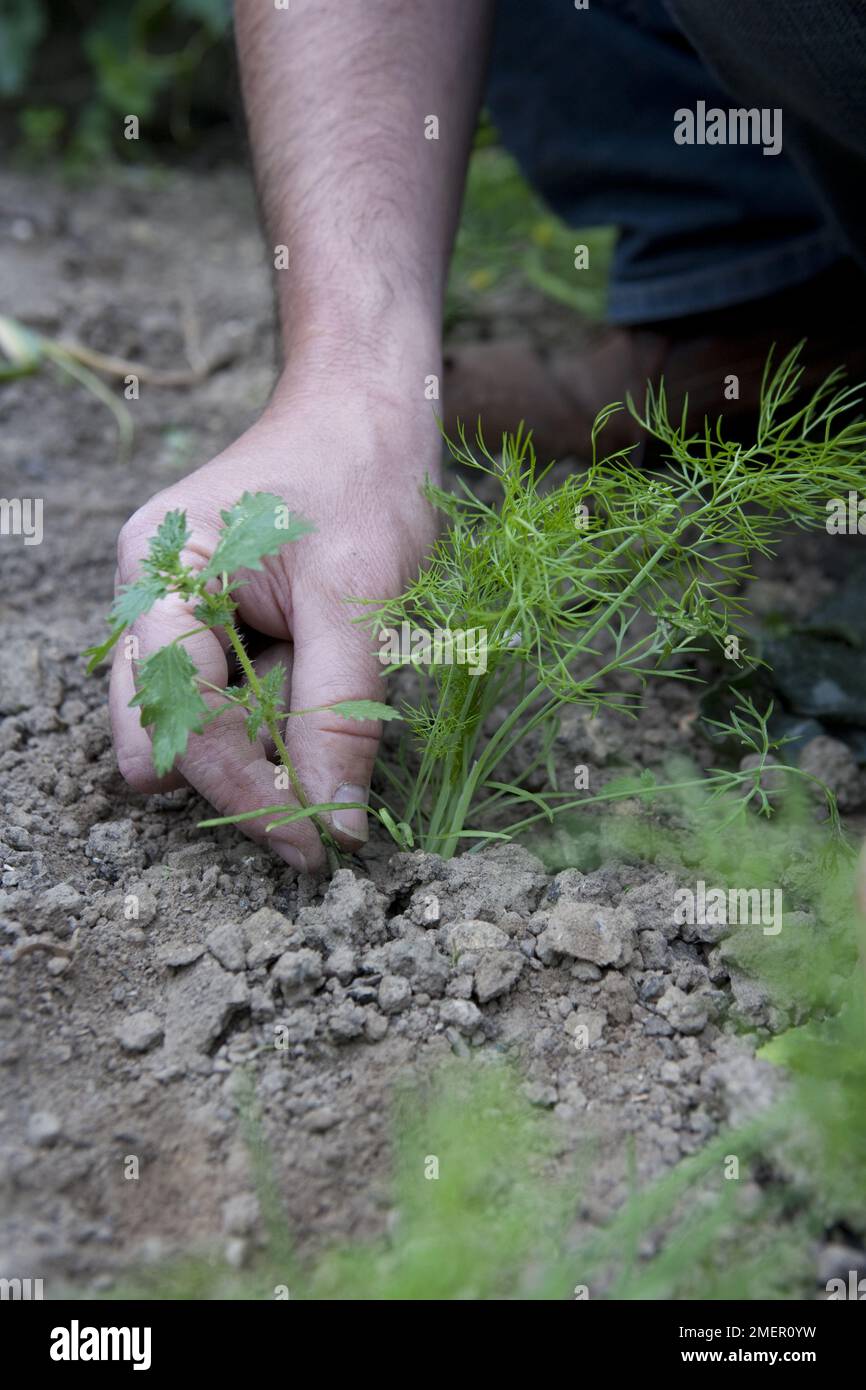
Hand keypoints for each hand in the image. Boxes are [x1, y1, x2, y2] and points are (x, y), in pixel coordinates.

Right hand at [110, 366, 440, 870]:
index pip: (177, 718)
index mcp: (158, 576)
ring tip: (335, 691)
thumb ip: (339, 713)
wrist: (368, 408)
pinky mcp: (213, 627)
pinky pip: (236, 702)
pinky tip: (322, 678)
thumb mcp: (357, 598)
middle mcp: (148, 600)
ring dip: (270, 741)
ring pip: (207, 728)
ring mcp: (176, 615)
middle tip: (329, 799)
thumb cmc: (362, 478)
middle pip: (173, 735)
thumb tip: (335, 826)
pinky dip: (281, 715)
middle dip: (248, 772)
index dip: (243, 789)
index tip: (315, 845)